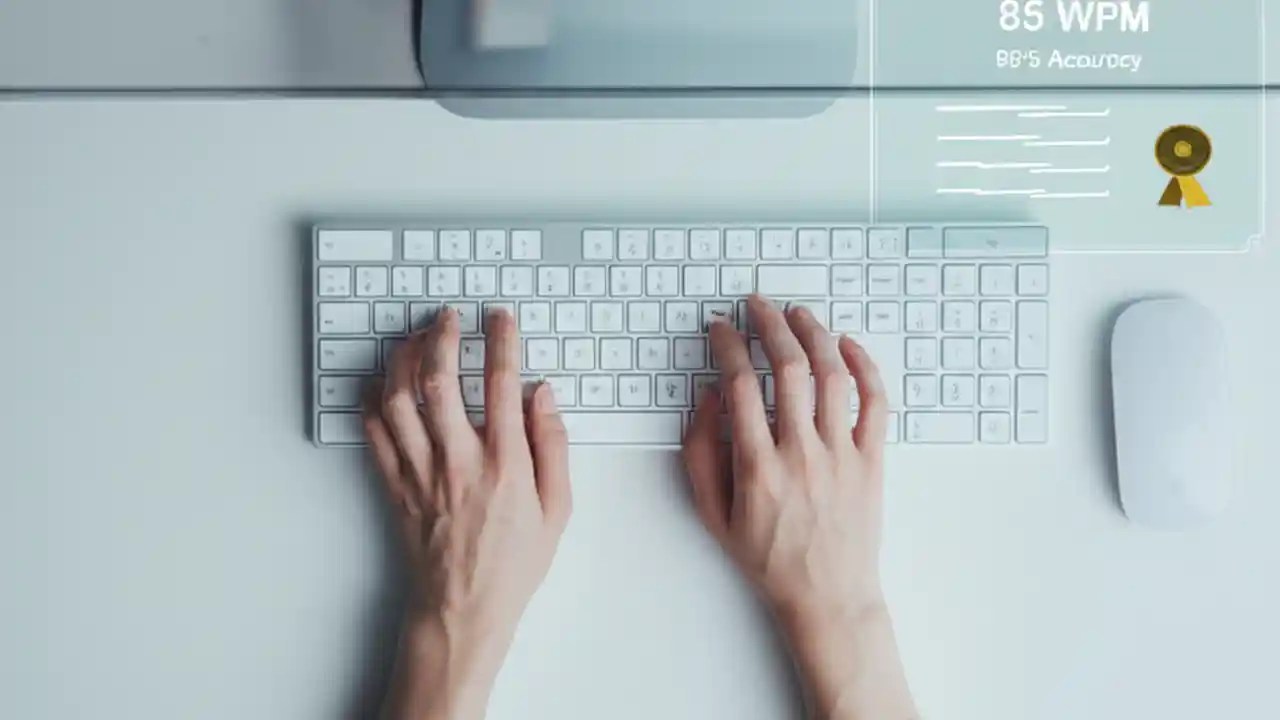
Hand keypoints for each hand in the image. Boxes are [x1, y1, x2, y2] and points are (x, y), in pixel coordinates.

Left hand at [363, 307, 571, 719]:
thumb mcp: (557, 509)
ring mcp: (421, 473)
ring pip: (400, 401)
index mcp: (505, 464)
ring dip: (402, 361)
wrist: (462, 610)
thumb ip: (553, 447)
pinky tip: (380, 384)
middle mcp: (459, 461)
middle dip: (442, 337)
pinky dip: (372, 402)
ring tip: (412, 341)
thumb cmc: (514, 564)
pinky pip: (374, 434)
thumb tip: (544, 396)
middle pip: (440, 381)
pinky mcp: (395, 488)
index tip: (501, 318)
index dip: (502, 341)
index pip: (502, 384)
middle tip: (446, 317)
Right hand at [682, 295, 915, 719]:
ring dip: (813, 335)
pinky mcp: (872, 461)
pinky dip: (864, 367)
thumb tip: (708, 398)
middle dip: (769, 326)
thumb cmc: (767, 558)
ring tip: (797, 314)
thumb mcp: (713, 515)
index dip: (727, 346)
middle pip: (789, 370)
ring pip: (832, 376)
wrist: (827, 596)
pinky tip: (847, 344)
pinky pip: (875, 403)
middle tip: (757, 305)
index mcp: (758, 468)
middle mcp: (801, 456)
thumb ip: (700, 454)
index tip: (719, 328)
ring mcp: (842, 456)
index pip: (741, 386)